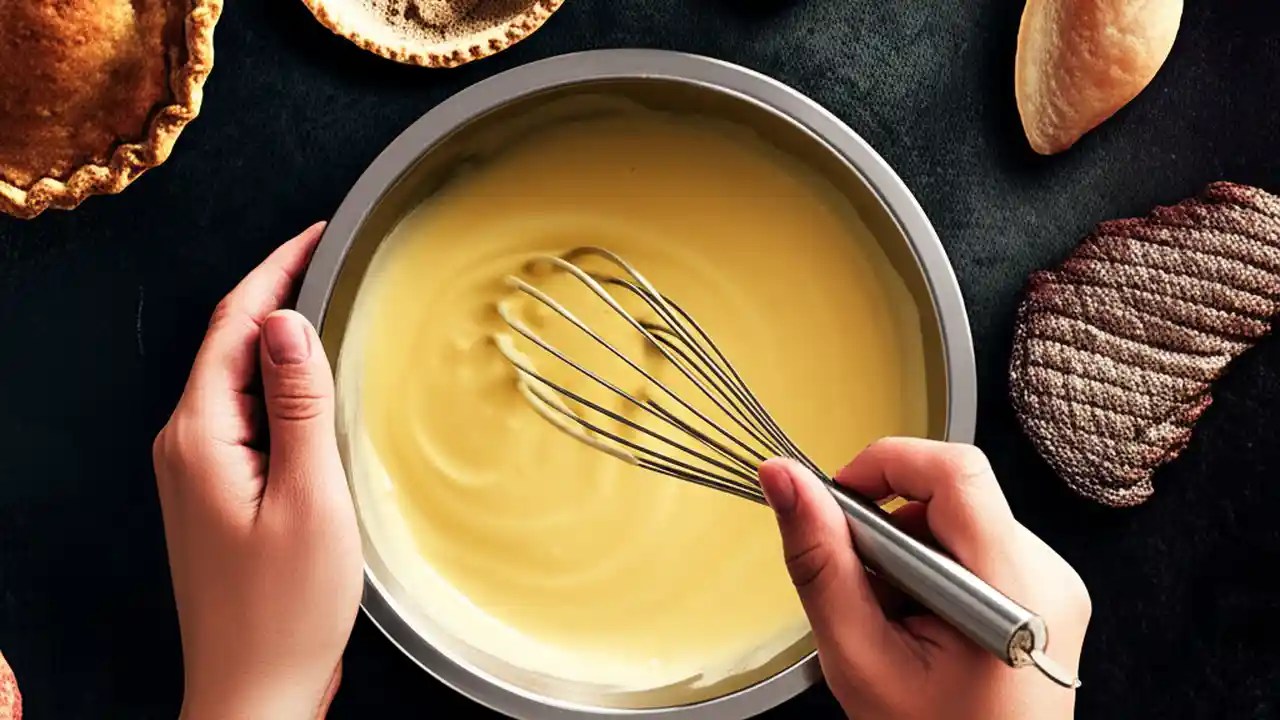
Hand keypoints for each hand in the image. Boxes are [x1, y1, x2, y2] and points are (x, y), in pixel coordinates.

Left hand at [152, 223, 361, 719]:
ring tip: (338, 312)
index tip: (318, 234)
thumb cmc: (282, 610)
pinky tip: (320, 392)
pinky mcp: (221, 495)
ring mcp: (200, 472)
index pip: (234, 324)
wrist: (254, 693)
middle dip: (281, 294)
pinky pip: (249, 420)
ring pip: (241, 382)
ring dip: (284, 344)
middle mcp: (187, 445)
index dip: (276, 269)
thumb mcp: (307, 497)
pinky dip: (284, 391)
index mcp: (199, 436)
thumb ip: (296, 403)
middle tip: (337, 260)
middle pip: (232, 345)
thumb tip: (287, 320)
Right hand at [758, 438, 1089, 719]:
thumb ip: (820, 562)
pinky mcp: (1045, 593)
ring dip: (908, 554)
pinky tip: (922, 624)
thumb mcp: (860, 657)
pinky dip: (934, 571)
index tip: (838, 499)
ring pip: (960, 520)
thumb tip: (785, 481)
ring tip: (894, 620)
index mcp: (1012, 585)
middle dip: (889, 528)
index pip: (954, 470)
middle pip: (953, 494)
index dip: (886, 465)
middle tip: (863, 589)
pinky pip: (978, 547)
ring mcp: (1053, 584)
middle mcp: (1047, 574)